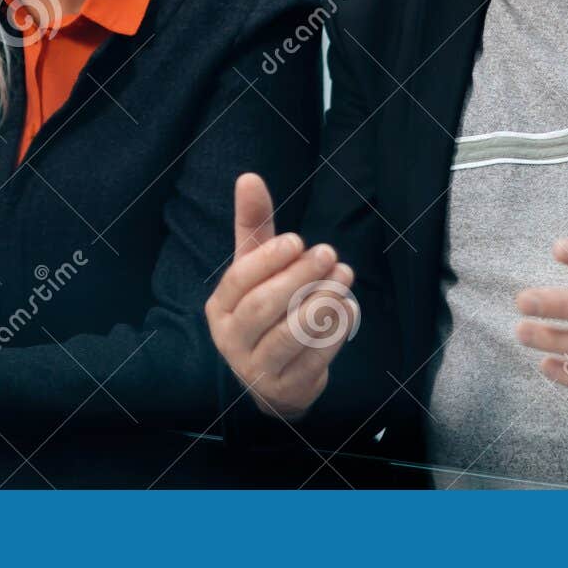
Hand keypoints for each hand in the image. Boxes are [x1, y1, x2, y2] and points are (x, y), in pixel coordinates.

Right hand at [204, 173, 356, 420]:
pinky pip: (313, 359)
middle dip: (299, 277)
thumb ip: (254, 226)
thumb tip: (249, 177)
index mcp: (220, 307)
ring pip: (289, 335)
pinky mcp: (286, 390)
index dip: (271, 258)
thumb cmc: (266, 307)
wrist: (274, 377)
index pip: (240, 279)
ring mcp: (257, 370)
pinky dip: (334, 333)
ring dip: (321, 303)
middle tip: (330, 254)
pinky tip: (348, 308)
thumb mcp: (257, 267)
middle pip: (263, 306)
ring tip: (344, 278)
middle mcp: (231, 340)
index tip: (300, 240)